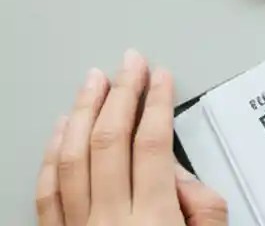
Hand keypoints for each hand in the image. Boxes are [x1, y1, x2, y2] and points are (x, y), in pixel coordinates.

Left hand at [35, 50, 227, 225]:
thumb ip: (204, 206)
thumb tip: (182, 173)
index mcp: (154, 219)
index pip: (153, 145)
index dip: (158, 103)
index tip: (162, 78)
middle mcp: (111, 221)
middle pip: (110, 142)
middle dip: (123, 94)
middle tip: (131, 65)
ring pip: (72, 158)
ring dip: (84, 112)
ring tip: (94, 83)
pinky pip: (47, 190)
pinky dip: (52, 153)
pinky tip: (62, 129)